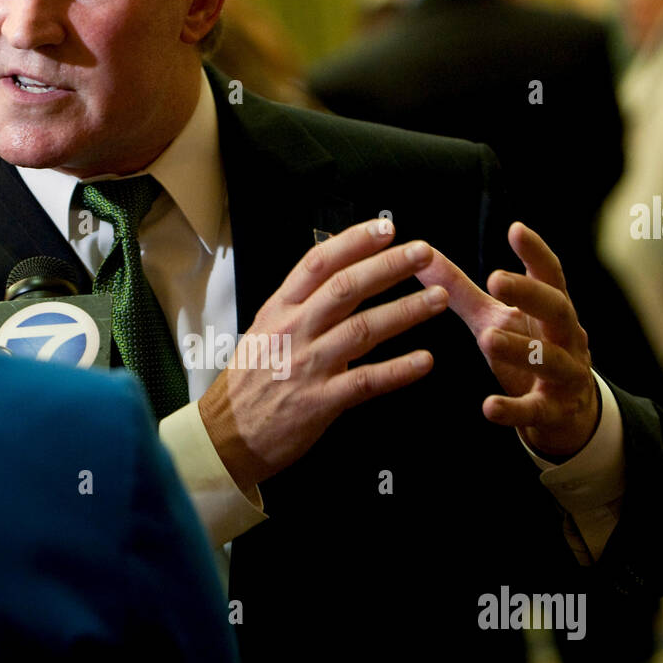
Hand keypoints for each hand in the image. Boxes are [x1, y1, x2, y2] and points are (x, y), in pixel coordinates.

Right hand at [198, 219, 446, 488]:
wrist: (226, 434)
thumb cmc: (249, 383)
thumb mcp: (264, 331)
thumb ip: (299, 305)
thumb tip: (336, 275)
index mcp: (280, 310)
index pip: (319, 263)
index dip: (355, 241)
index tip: (387, 229)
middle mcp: (294, 331)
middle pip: (347, 287)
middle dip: (390, 266)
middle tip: (424, 254)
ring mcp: (307, 365)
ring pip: (363, 329)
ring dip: (406, 311)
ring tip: (437, 299)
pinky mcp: (320, 401)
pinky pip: (366, 381)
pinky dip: (398, 370)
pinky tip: (425, 361)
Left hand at [415, 220, 598, 456]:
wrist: (565, 411)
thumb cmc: (527, 349)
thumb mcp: (494, 317)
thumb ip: (460, 289)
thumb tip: (422, 256)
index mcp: (551, 308)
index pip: (550, 275)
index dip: (536, 252)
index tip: (515, 229)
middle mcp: (566, 337)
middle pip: (557, 309)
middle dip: (529, 294)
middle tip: (496, 279)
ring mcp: (565, 374)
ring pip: (550, 360)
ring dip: (520, 349)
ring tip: (488, 337)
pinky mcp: (554, 411)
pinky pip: (535, 410)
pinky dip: (514, 409)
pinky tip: (489, 407)